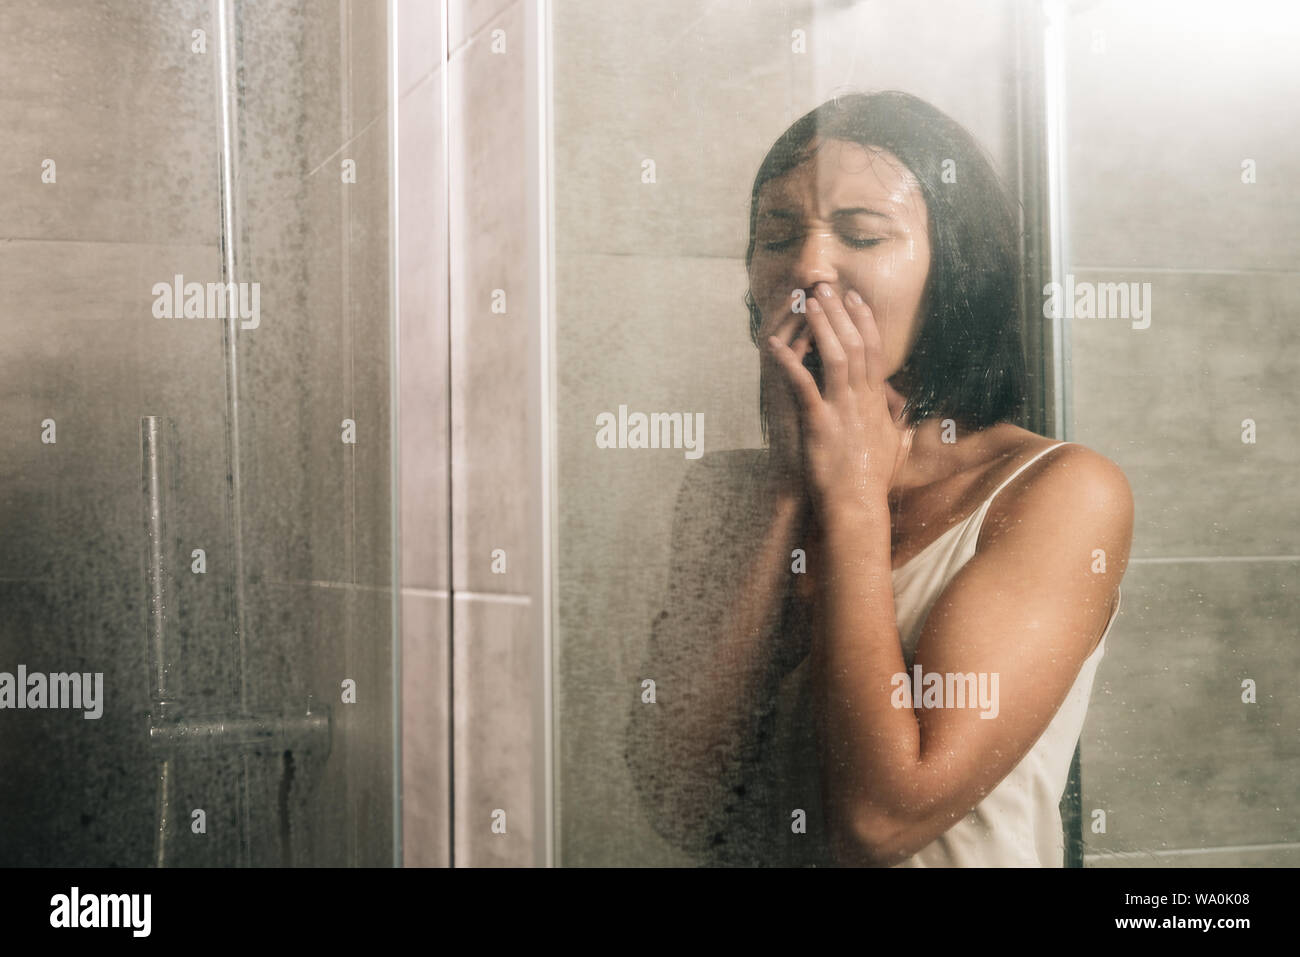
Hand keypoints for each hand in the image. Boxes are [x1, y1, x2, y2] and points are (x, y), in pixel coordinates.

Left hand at [763, 284, 913, 516]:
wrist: (857, 506)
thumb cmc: (872, 480)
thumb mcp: (892, 444)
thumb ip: (893, 418)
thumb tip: (897, 403)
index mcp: (876, 402)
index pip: (874, 350)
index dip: (864, 321)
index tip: (855, 298)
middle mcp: (862, 400)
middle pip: (854, 345)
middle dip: (840, 313)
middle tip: (826, 287)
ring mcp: (841, 410)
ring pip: (834, 357)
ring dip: (821, 326)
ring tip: (809, 302)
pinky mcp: (819, 423)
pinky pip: (803, 385)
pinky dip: (788, 363)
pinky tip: (774, 345)